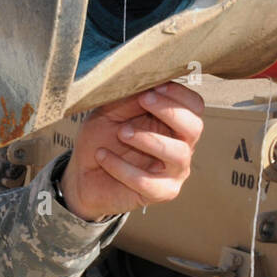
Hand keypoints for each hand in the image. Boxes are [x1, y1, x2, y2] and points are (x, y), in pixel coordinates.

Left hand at [59, 81, 203, 220]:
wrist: (82, 174)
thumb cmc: (102, 138)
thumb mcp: (110, 112)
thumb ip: (129, 99)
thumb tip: (146, 84)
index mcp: (173, 123)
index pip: (194, 106)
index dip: (178, 94)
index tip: (154, 86)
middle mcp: (180, 146)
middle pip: (195, 127)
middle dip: (170, 111)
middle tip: (144, 100)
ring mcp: (174, 171)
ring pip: (178, 153)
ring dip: (148, 139)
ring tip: (121, 132)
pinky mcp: (160, 192)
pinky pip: (148, 181)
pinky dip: (122, 167)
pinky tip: (102, 156)